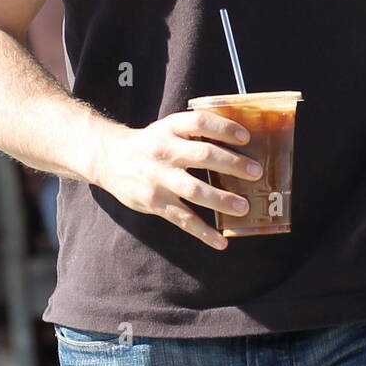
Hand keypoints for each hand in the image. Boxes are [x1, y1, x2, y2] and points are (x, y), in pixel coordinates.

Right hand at [93, 110, 262, 250]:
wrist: (109, 159)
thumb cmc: (152, 143)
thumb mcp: (168, 128)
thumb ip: (196, 132)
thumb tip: (243, 139)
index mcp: (171, 128)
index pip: (200, 123)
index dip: (224, 128)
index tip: (246, 137)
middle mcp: (164, 151)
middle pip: (203, 155)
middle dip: (232, 164)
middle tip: (256, 172)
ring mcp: (159, 178)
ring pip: (194, 190)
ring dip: (221, 199)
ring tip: (243, 207)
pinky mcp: (155, 203)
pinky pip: (182, 219)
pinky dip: (203, 232)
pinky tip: (221, 242)